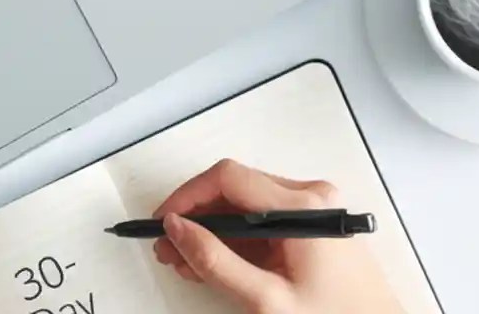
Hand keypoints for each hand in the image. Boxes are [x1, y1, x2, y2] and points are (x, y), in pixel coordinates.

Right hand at [153, 159, 403, 313]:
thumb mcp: (267, 300)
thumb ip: (217, 262)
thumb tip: (178, 230)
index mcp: (303, 208)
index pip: (228, 179)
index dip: (187, 197)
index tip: (162, 222)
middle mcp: (311, 199)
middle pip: (236, 189)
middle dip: (196, 216)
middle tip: (167, 248)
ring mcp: (315, 212)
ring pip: (247, 207)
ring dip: (213, 230)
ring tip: (185, 262)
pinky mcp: (315, 229)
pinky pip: (265, 223)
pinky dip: (237, 241)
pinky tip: (215, 264)